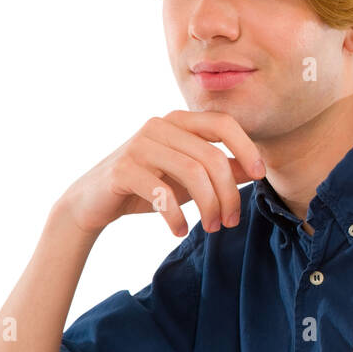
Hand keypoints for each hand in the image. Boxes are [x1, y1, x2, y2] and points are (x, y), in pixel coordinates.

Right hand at [58, 110, 265, 236]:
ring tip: (211, 227)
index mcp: (179, 121)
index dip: (247, 147)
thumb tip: (254, 170)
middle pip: (212, 156)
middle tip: (230, 222)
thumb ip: (220, 169)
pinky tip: (179, 230)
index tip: (260, 175)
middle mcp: (160, 124)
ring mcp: (140, 143)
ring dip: (208, 206)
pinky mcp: (123, 168)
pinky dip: (176, 216)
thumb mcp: (189, 178)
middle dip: (228, 194)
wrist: (92, 201)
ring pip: (192, 172)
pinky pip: (162, 192)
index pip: (223, 123)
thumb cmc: (148, 187)